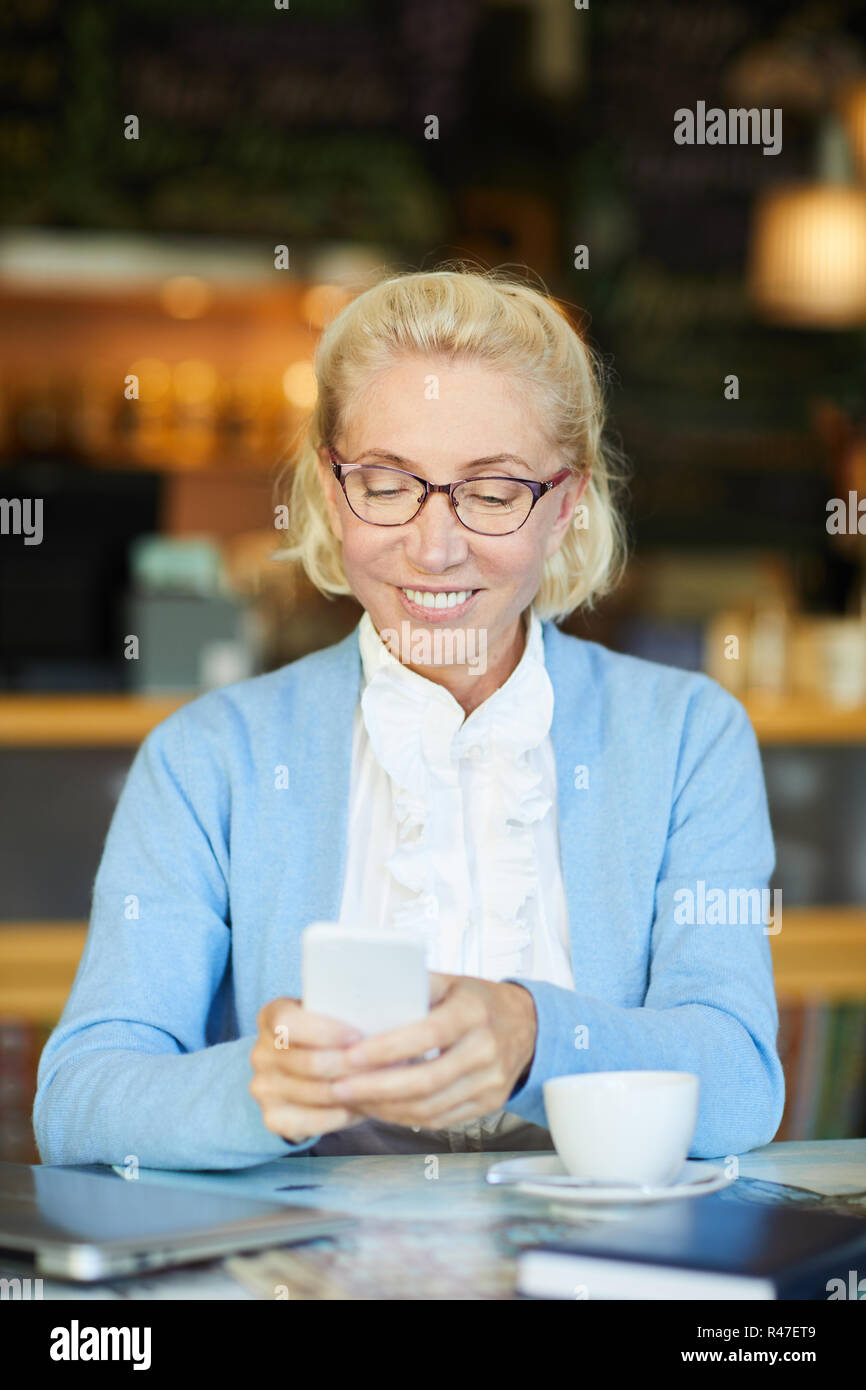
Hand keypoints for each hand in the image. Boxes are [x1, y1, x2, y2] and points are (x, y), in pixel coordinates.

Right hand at [249, 997, 367, 1143]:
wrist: (303, 1072)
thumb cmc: (326, 1035)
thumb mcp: (329, 1014)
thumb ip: (343, 1013)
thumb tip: (378, 1021)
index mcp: (271, 1017)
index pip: (286, 1022)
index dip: (323, 1031)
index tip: (358, 1036)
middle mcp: (260, 1053)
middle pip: (309, 1062)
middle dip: (351, 1065)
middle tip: (383, 1066)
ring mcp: (263, 1087)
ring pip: (315, 1093)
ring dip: (352, 1091)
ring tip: (380, 1085)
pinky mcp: (272, 1118)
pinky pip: (311, 1122)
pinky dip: (340, 1116)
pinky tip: (361, 1107)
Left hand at [327, 973, 537, 1130]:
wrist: (527, 1026)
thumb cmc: (478, 1001)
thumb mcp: (450, 982)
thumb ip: (413, 987)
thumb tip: (364, 993)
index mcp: (474, 1013)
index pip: (428, 1034)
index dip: (388, 1048)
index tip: (351, 1055)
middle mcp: (486, 1050)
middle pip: (427, 1080)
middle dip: (376, 1087)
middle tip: (339, 1087)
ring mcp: (490, 1082)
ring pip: (431, 1106)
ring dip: (385, 1108)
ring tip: (352, 1100)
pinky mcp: (488, 1104)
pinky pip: (440, 1119)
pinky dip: (405, 1117)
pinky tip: (380, 1108)